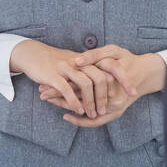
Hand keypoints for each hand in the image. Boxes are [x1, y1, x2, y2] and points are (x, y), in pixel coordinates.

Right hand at [9, 39, 130, 119]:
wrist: (32, 53)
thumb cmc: (56, 61)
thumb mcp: (77, 62)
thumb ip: (91, 70)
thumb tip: (107, 81)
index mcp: (88, 59)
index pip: (111, 67)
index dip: (124, 80)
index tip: (134, 92)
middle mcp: (79, 62)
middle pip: (100, 77)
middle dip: (107, 95)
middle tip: (110, 109)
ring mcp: (66, 67)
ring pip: (85, 84)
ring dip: (91, 101)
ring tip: (94, 113)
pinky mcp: (53, 74)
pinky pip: (66, 88)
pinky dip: (74, 101)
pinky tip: (78, 111)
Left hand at [38, 45, 163, 127]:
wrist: (148, 74)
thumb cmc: (129, 60)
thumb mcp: (114, 51)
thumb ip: (95, 55)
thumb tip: (76, 61)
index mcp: (106, 79)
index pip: (76, 84)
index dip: (59, 84)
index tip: (44, 84)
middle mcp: (108, 96)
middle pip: (77, 98)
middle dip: (58, 97)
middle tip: (42, 95)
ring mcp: (111, 106)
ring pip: (84, 109)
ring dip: (66, 106)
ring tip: (49, 101)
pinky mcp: (114, 112)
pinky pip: (95, 122)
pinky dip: (81, 121)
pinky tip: (68, 116)